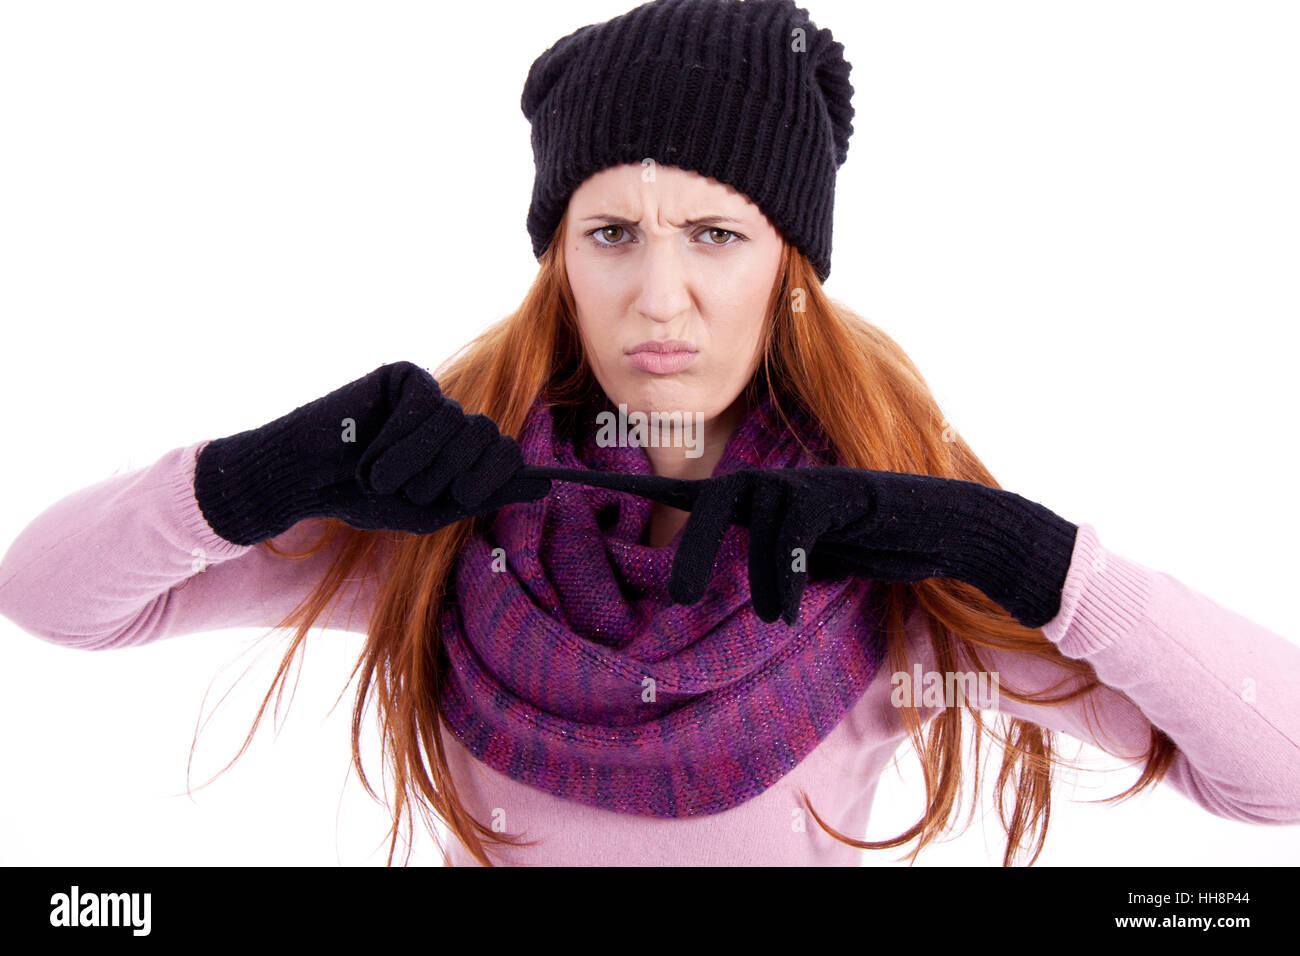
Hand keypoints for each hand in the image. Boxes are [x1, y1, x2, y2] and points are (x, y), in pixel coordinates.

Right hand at [195, 361, 550, 544]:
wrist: (307, 481)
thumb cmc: (364, 500)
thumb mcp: (433, 510)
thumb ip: (487, 496)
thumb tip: (545, 486)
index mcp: (463, 454)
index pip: (507, 453)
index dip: (492, 476)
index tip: (461, 495)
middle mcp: (453, 421)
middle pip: (487, 435)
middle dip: (448, 473)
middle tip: (406, 490)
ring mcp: (431, 396)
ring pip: (456, 422)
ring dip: (415, 463)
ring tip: (377, 474)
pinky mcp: (406, 376)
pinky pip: (425, 404)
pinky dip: (397, 438)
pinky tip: (367, 447)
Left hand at [664, 465, 1077, 628]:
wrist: (943, 529)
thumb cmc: (866, 546)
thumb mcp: (801, 563)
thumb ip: (758, 566)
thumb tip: (716, 602)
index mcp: (756, 503)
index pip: (685, 495)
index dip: (628, 489)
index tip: (564, 488)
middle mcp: (775, 485)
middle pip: (712, 499)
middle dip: (691, 545)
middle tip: (680, 599)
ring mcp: (808, 485)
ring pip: (754, 513)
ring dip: (747, 568)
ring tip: (751, 612)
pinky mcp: (843, 495)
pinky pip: (796, 528)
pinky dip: (785, 571)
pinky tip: (787, 611)